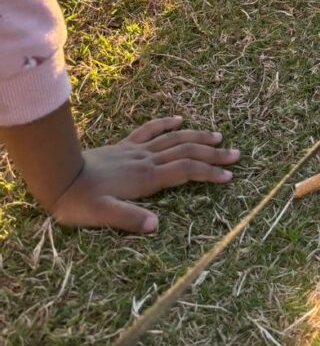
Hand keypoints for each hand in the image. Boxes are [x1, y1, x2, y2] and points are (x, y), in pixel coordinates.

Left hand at [51, 116, 239, 233]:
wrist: (57, 176)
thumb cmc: (79, 201)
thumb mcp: (103, 215)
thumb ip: (129, 218)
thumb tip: (156, 225)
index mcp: (147, 178)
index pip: (186, 171)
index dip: (209, 173)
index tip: (229, 177)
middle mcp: (146, 161)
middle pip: (187, 152)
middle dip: (213, 155)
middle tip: (236, 155)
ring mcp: (136, 151)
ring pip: (174, 139)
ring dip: (198, 137)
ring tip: (218, 137)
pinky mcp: (124, 146)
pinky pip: (150, 130)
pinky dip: (166, 124)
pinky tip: (178, 119)